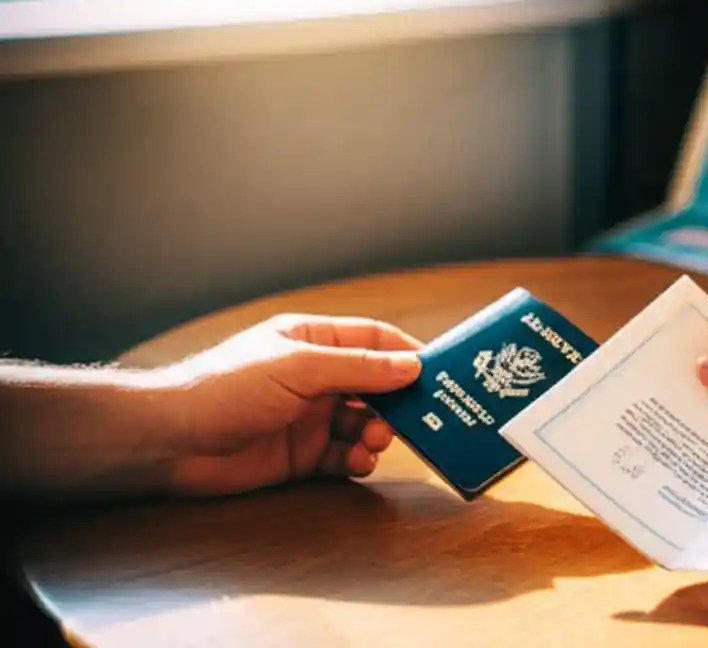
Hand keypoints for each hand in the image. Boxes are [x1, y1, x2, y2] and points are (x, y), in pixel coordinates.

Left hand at [157, 314, 423, 495]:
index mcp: (313, 342)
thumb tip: (413, 365)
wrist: (172, 442)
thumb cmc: (227, 388)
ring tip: (376, 441)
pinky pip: (346, 457)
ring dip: (379, 433)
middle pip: (376, 386)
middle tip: (418, 418)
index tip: (439, 373)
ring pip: (365, 424)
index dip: (407, 354)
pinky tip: (358, 462)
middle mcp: (316, 378)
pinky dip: (359, 460)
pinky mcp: (303, 456)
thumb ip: (359, 369)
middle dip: (398, 402)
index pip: (374, 340)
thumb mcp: (299, 369)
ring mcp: (311, 418)